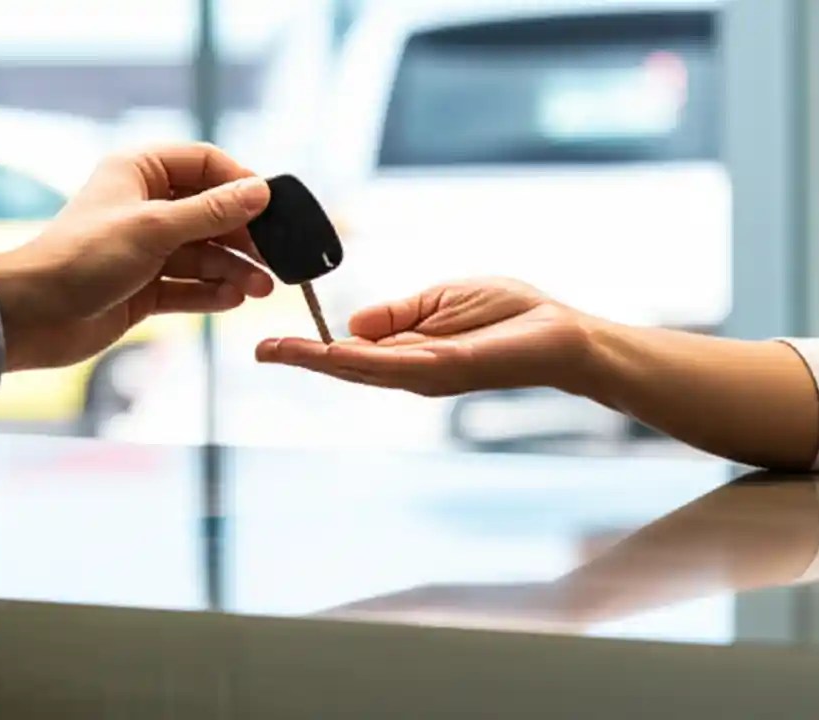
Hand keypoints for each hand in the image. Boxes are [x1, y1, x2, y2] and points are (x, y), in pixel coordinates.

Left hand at [0, 142, 273, 371]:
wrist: (31, 316)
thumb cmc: (83, 258)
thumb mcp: (155, 228)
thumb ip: (212, 212)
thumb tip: (261, 192)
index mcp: (140, 172)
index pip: (206, 164)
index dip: (241, 183)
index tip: (273, 209)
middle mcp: (145, 206)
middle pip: (212, 213)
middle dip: (244, 237)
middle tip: (276, 260)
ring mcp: (146, 249)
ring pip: (205, 254)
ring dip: (234, 270)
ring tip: (261, 289)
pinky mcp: (145, 288)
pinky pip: (190, 286)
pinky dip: (212, 293)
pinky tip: (234, 300)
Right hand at [256, 278, 591, 395]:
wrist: (559, 333)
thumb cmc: (511, 314)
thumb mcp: (440, 301)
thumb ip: (397, 315)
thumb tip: (351, 326)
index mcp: (410, 353)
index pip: (351, 355)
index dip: (312, 350)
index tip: (272, 345)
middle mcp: (411, 370)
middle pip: (346, 367)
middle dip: (303, 359)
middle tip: (260, 351)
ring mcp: (426, 373)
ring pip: (361, 369)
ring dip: (318, 361)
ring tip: (278, 351)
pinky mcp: (445, 368)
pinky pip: (394, 364)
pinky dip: (360, 360)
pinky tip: (330, 353)